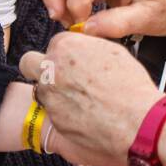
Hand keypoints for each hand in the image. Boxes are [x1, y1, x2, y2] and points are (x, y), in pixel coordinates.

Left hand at [19, 34, 162, 165]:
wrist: (135, 121)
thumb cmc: (130, 87)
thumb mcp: (112, 51)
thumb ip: (88, 46)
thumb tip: (82, 46)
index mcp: (66, 46)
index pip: (54, 43)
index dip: (64, 53)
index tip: (72, 60)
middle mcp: (51, 69)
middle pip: (29, 63)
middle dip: (40, 68)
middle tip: (57, 76)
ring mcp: (50, 95)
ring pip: (39, 89)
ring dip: (52, 92)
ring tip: (76, 99)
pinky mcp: (53, 119)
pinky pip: (51, 112)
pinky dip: (62, 112)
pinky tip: (82, 114)